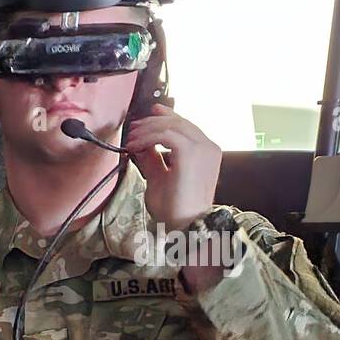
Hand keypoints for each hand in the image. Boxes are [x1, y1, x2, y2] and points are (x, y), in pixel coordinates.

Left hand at [122, 104, 221, 233]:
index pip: (186, 126)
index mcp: (205, 152)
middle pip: (179, 121)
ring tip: (131, 138)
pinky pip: (167, 135)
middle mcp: (208, 147)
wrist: (185, 225)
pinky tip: (135, 146)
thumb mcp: (159, 178)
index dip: (167, 116)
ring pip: (172, 125)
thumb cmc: (175, 209)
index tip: (149, 114)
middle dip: (152, 121)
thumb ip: (153, 160)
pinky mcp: (191, 153)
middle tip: (133, 128)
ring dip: (147, 129)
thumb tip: (141, 145)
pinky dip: (148, 137)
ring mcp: (202, 148)